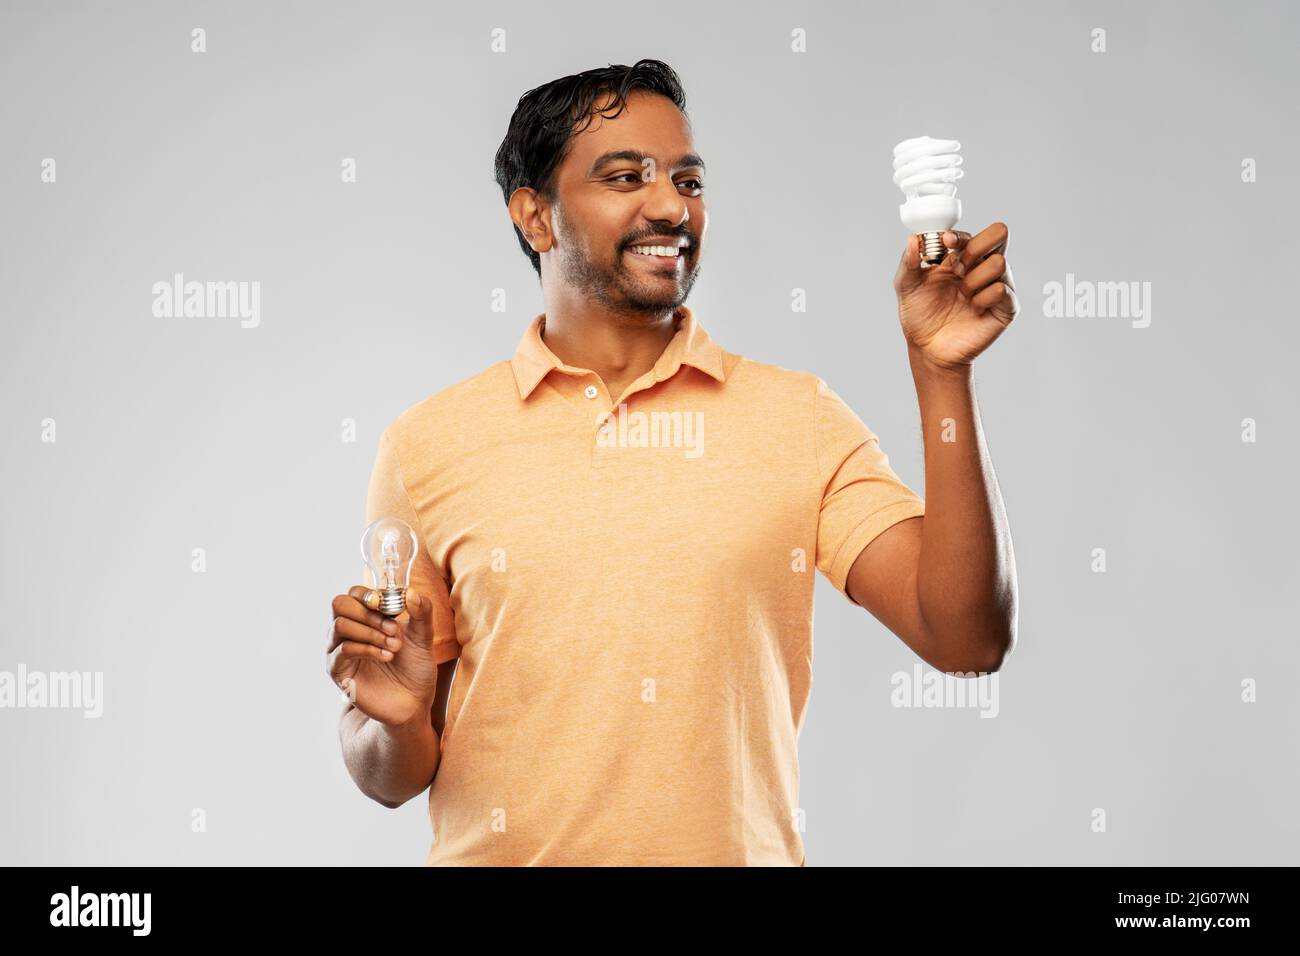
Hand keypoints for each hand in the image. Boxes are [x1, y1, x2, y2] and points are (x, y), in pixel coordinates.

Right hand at [326, 585, 439, 726]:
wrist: (414, 701)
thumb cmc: (415, 667)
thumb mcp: (424, 636)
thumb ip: (421, 612)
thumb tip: (411, 592)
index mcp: (366, 618)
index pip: (354, 593)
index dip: (370, 594)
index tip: (390, 606)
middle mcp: (348, 631)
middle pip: (339, 604)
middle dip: (368, 613)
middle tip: (393, 628)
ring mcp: (339, 650)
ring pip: (339, 625)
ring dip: (370, 632)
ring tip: (393, 645)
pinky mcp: (338, 671)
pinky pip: (342, 650)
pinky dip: (367, 649)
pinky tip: (387, 656)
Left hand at [893, 221, 1018, 371]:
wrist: (928, 348)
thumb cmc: (920, 316)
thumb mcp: (906, 286)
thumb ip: (908, 262)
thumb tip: (912, 238)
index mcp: (962, 256)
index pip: (973, 232)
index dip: (960, 234)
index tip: (946, 242)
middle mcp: (983, 266)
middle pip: (999, 233)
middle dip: (975, 248)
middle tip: (957, 269)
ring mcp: (997, 284)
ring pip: (999, 262)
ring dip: (974, 278)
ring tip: (962, 295)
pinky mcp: (1006, 307)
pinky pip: (1002, 290)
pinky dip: (983, 298)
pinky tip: (973, 308)